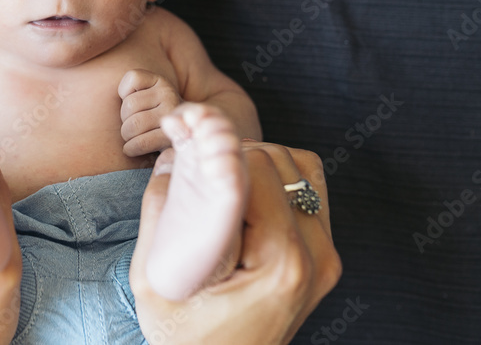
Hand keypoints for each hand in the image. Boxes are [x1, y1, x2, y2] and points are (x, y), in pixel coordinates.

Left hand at [118, 68, 181, 155]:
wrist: (180, 139)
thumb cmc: (152, 119)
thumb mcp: (145, 97)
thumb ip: (130, 90)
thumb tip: (93, 79)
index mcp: (160, 81)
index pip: (132, 77)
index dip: (125, 93)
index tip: (133, 104)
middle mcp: (169, 94)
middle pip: (129, 105)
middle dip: (124, 120)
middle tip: (131, 127)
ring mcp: (171, 116)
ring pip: (133, 124)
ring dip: (127, 136)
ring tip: (132, 138)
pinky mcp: (170, 137)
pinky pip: (141, 142)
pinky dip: (131, 148)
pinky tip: (131, 149)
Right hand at [130, 141, 341, 344]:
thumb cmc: (186, 339)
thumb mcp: (154, 281)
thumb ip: (159, 211)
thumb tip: (172, 154)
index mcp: (280, 263)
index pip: (259, 168)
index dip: (219, 154)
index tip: (192, 155)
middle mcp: (315, 258)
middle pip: (282, 162)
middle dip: (236, 157)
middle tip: (202, 170)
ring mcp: (327, 258)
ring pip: (303, 169)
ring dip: (261, 166)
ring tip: (225, 185)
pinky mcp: (326, 257)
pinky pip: (312, 192)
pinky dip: (282, 181)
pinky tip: (249, 197)